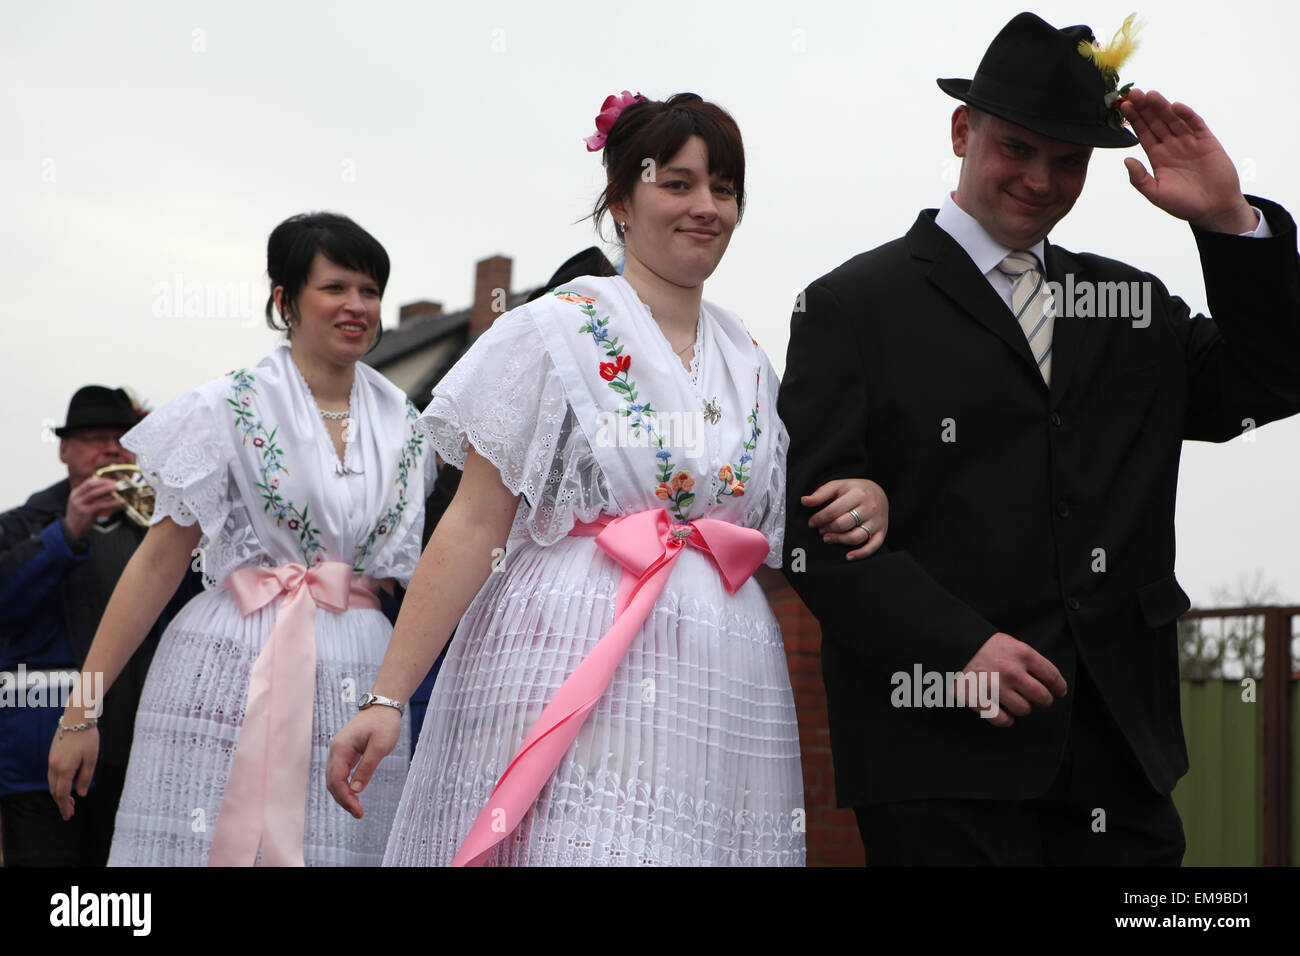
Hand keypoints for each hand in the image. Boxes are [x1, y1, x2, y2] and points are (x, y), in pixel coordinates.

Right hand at [48, 723, 99, 819]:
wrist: (76, 718)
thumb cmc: (87, 737)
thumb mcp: (91, 759)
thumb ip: (85, 777)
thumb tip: (81, 794)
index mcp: (64, 769)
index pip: (62, 793)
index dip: (65, 806)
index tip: (69, 815)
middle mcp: (54, 766)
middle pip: (55, 791)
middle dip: (61, 803)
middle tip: (70, 813)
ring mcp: (51, 760)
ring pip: (52, 783)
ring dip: (59, 794)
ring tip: (69, 802)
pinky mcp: (52, 755)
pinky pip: (52, 775)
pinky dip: (57, 784)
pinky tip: (65, 786)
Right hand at [65, 477, 121, 539]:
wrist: (70, 531)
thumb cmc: (79, 517)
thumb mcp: (82, 504)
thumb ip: (91, 497)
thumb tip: (108, 491)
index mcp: (76, 493)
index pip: (89, 482)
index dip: (102, 480)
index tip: (112, 481)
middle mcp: (77, 497)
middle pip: (92, 485)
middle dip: (105, 483)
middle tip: (117, 484)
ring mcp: (80, 504)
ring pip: (95, 493)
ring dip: (108, 490)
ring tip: (118, 489)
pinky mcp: (86, 512)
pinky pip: (100, 505)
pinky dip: (111, 503)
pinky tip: (118, 503)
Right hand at [326, 708, 400, 818]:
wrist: (384, 706)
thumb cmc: (384, 723)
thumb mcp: (380, 747)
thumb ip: (367, 768)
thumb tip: (355, 790)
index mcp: (341, 748)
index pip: (336, 780)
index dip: (345, 798)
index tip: (358, 810)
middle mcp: (336, 750)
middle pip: (332, 781)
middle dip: (343, 799)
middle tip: (358, 813)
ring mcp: (339, 751)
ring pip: (335, 778)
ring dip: (343, 794)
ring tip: (357, 808)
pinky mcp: (345, 752)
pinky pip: (341, 773)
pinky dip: (345, 785)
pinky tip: (354, 794)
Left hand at [801, 477, 888, 559]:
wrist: (879, 492)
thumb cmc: (855, 490)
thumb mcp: (838, 486)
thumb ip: (821, 494)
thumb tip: (804, 501)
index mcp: (858, 494)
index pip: (833, 511)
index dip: (819, 519)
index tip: (812, 522)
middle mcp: (869, 508)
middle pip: (843, 524)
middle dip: (828, 529)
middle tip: (820, 530)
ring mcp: (876, 521)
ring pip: (855, 537)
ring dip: (838, 540)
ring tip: (827, 538)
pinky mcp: (882, 532)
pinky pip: (872, 547)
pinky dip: (860, 554)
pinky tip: (848, 556)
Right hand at [959, 632, 1066, 727]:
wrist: (950, 646)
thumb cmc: (982, 645)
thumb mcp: (1008, 643)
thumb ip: (1028, 659)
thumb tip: (1048, 681)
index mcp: (1022, 654)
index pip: (1052, 676)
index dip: (1059, 687)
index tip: (1058, 692)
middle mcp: (1011, 671)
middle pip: (1042, 697)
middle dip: (1043, 700)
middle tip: (1039, 699)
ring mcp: (995, 687)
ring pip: (1024, 710)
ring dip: (1023, 708)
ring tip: (1016, 701)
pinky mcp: (979, 700)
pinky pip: (1002, 720)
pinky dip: (1006, 720)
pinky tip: (1005, 714)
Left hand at [1119, 89, 1257, 233]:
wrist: (1214, 209)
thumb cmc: (1184, 204)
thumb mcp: (1156, 194)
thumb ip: (1139, 178)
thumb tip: (1125, 160)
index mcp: (1157, 156)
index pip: (1143, 133)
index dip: (1134, 120)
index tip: (1123, 106)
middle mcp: (1172, 145)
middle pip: (1156, 122)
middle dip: (1145, 108)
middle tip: (1133, 92)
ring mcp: (1189, 141)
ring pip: (1173, 120)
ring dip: (1162, 107)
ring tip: (1150, 94)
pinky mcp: (1207, 141)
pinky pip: (1195, 124)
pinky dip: (1186, 115)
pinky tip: (1175, 107)